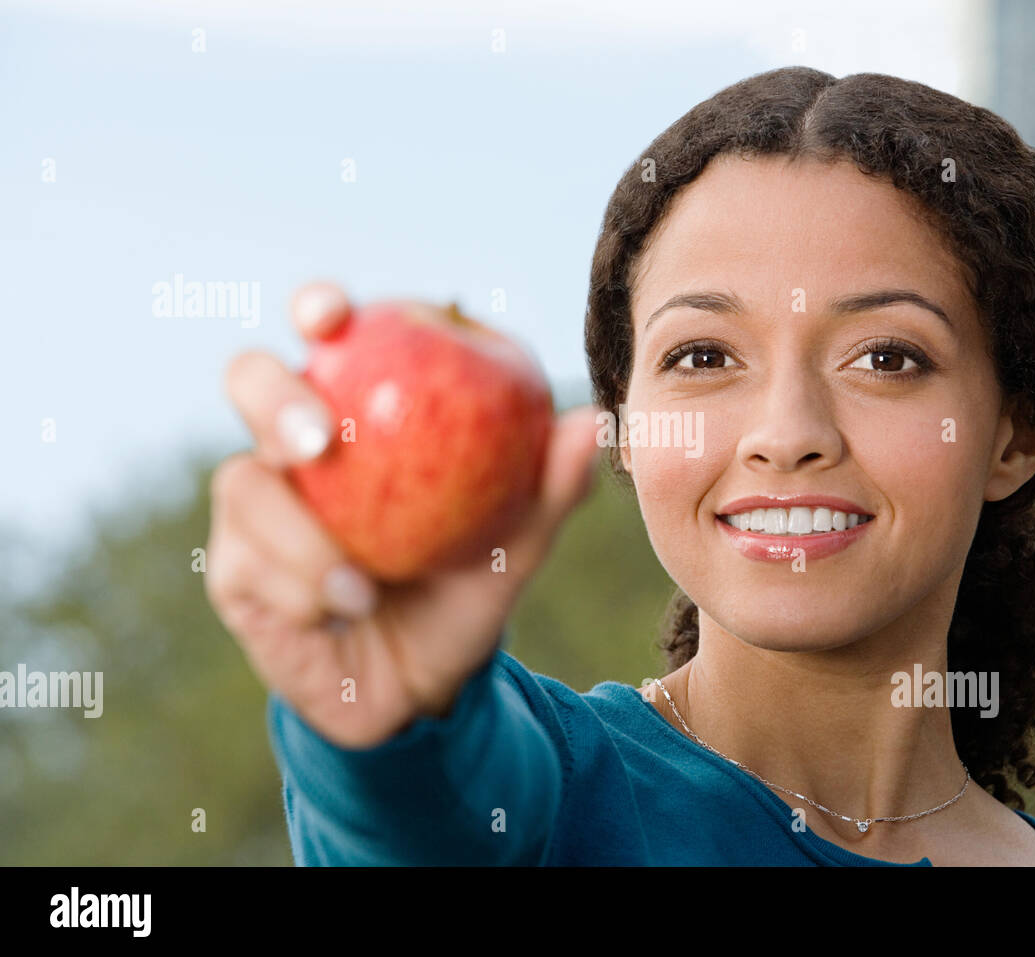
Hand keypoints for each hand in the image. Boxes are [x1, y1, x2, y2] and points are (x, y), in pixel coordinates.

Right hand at [204, 282, 601, 747]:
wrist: (421, 688)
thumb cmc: (465, 595)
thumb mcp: (513, 547)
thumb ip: (549, 488)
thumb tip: (594, 421)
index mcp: (359, 412)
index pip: (329, 336)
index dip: (319, 308)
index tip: (333, 315)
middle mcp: (297, 447)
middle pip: (250, 379)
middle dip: (273, 397)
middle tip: (319, 442)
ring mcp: (258, 506)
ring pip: (245, 483)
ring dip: (302, 538)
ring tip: (361, 590)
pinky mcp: (235, 571)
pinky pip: (247, 562)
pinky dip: (301, 588)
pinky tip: (342, 612)